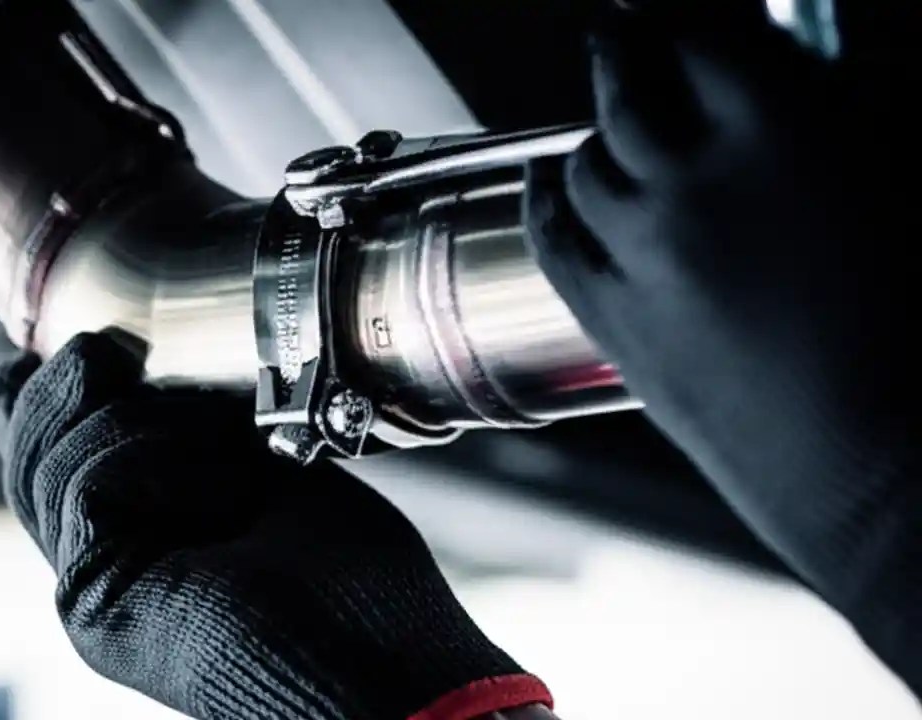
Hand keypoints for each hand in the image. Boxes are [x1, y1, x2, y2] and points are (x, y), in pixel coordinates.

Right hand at [0, 333, 551, 719]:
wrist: (383, 659)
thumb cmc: (345, 575)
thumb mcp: (259, 473)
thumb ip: (187, 432)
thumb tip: (132, 370)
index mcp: (134, 556)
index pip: (52, 468)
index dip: (36, 404)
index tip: (40, 347)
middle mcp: (101, 580)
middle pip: (32, 467)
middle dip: (57, 393)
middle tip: (102, 348)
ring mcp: (90, 597)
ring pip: (51, 468)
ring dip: (137, 418)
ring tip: (223, 431)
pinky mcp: (95, 600)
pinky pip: (88, 485)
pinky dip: (156, 453)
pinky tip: (228, 481)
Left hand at [525, 9, 920, 692]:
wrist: (875, 466)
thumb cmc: (915, 328)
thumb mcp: (896, 186)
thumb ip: (830, 118)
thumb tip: (781, 81)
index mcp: (780, 130)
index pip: (697, 34)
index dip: (676, 19)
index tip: (668, 15)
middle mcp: (691, 180)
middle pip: (624, 85)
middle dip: (622, 50)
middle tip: (623, 35)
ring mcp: (638, 253)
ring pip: (584, 163)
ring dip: (598, 135)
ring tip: (613, 125)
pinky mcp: (608, 320)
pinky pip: (551, 239)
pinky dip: (546, 200)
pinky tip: (551, 183)